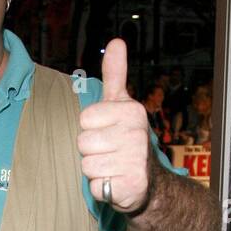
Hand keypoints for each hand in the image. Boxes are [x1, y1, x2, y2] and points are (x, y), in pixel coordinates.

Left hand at [76, 38, 150, 213]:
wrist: (147, 181)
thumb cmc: (126, 139)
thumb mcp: (121, 105)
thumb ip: (115, 75)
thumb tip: (116, 41)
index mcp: (131, 112)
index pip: (85, 119)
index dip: (90, 129)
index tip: (107, 132)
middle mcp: (136, 134)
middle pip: (83, 142)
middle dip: (91, 151)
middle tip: (109, 153)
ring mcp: (135, 161)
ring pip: (87, 165)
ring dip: (96, 170)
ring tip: (112, 167)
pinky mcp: (131, 186)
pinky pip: (95, 187)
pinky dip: (101, 189)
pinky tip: (115, 183)